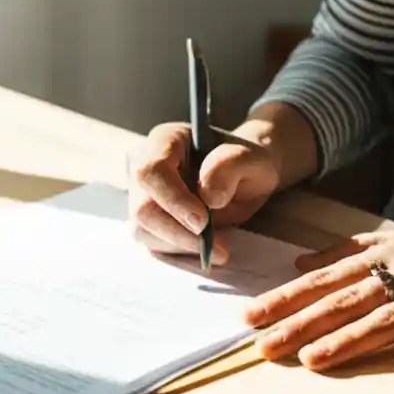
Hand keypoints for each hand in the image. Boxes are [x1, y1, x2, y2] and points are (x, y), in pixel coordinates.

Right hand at [129, 122, 280, 264]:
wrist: (243, 178)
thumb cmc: (245, 163)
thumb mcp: (252, 158)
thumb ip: (231, 165)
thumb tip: (209, 196)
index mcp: (165, 140)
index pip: (152, 170)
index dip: (173, 199)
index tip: (203, 222)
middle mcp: (143, 166)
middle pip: (143, 207)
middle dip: (179, 233)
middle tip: (217, 247)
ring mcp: (140, 196)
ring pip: (144, 230)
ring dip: (182, 245)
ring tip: (218, 247)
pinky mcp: (146, 221)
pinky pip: (153, 244)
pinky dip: (181, 252)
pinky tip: (206, 248)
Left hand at [245, 211, 393, 385]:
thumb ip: (350, 253)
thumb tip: (298, 263)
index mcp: (390, 254)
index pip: (327, 279)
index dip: (287, 298)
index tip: (250, 317)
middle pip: (349, 301)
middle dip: (303, 324)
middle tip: (264, 346)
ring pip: (393, 319)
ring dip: (351, 341)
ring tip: (314, 361)